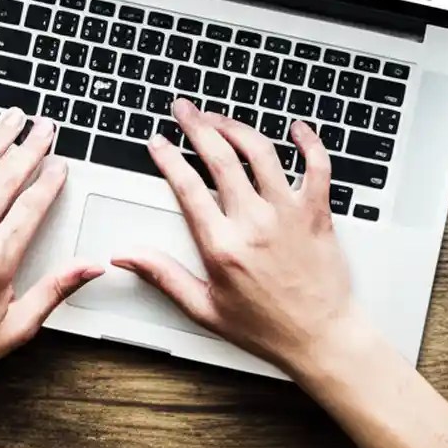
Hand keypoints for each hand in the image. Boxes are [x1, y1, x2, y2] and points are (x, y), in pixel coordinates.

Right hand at [112, 99, 357, 375]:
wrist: (321, 338)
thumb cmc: (265, 327)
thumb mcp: (204, 308)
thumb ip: (162, 276)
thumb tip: (125, 257)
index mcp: (222, 246)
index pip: (187, 187)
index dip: (168, 158)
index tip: (158, 142)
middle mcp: (254, 223)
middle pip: (220, 157)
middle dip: (197, 125)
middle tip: (184, 109)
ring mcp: (288, 214)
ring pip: (261, 152)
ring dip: (236, 126)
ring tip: (220, 117)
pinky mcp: (317, 213)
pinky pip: (317, 166)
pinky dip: (308, 142)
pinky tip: (296, 128)